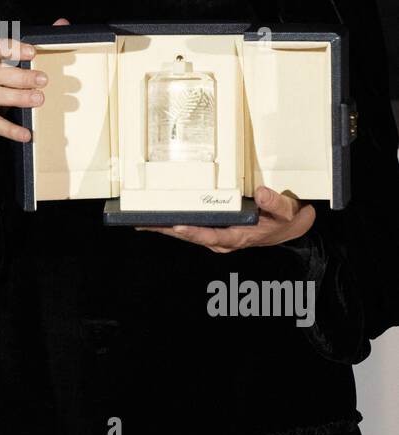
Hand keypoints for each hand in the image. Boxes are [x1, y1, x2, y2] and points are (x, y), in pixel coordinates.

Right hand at [0, 19, 68, 141]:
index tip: (32, 51)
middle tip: (44, 80)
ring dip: (17, 97)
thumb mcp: (12, 65)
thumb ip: (37, 44)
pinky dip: (11, 129)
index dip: (14, 49)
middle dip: (21, 76)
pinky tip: (26, 134)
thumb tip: (62, 23)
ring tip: (39, 99)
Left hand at [135, 184, 314, 253]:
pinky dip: (174, 226)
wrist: (291, 227)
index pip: (213, 236)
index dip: (194, 232)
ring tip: (142, 223)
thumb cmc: (286, 220)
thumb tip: (261, 193)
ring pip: (188, 235)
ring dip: (166, 229)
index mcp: (240, 237)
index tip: (176, 225)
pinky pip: (192, 229)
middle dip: (167, 231)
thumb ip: (276, 203)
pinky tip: (159, 221)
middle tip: (144, 224)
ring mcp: (219, 238)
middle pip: (192, 237)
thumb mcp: (288, 211)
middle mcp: (226, 241)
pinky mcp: (216, 232)